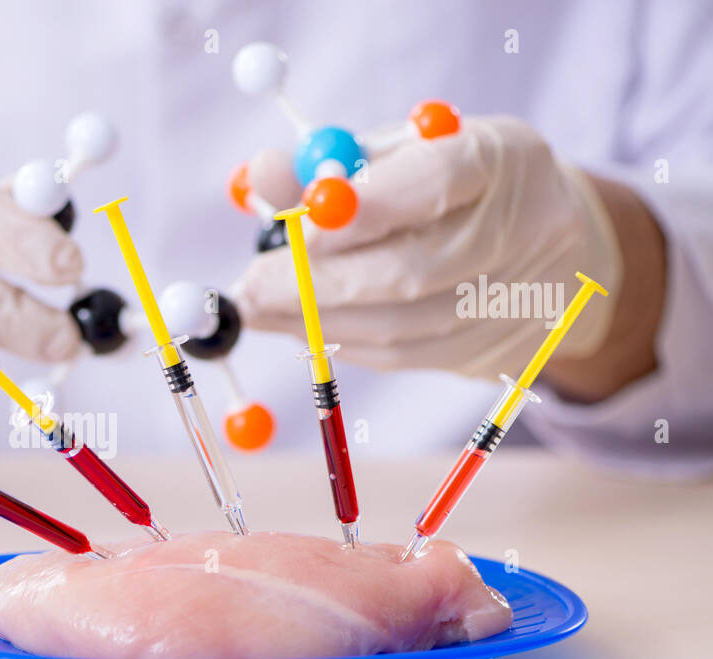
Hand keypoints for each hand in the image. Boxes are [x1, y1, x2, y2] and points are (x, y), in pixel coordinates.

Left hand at [235, 116, 623, 380]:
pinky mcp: (499, 348)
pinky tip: (303, 328)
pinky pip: (406, 355)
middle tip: (251, 288)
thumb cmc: (454, 189)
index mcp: (502, 158)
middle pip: (413, 270)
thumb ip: (329, 165)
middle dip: (316, 284)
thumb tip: (260, 173)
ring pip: (403, 325)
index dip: (357, 211)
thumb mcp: (400, 155)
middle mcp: (526, 228)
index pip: (432, 182)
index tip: (292, 230)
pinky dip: (344, 343)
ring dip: (318, 322)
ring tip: (261, 308)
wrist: (555, 249)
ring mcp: (519, 298)